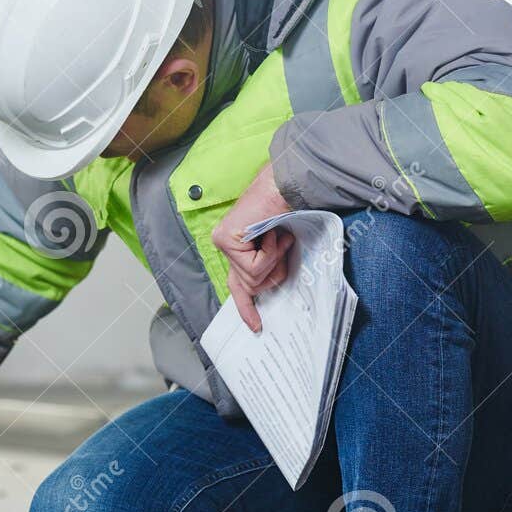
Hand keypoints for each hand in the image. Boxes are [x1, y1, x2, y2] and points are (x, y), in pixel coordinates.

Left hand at [211, 164, 293, 332]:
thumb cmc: (288, 210)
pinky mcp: (225, 239)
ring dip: (275, 259)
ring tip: (278, 236)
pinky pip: (254, 267)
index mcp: (238, 249)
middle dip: (273, 272)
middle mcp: (226, 246)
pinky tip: (272, 234)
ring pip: (253, 278)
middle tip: (281, 246)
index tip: (256, 326)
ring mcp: (223, 242)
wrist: (286, 184)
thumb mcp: (280, 246)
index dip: (247, 307)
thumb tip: (268, 289)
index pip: (238, 286)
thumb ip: (268, 266)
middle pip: (250, 286)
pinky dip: (271, 253)